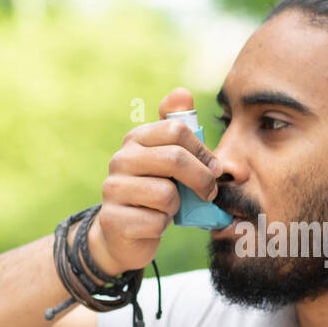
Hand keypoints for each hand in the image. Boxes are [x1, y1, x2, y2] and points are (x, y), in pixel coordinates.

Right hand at [85, 87, 223, 274]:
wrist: (123, 233)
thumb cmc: (155, 192)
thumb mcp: (169, 160)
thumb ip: (177, 128)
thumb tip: (182, 93)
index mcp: (136, 139)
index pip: (177, 130)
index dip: (203, 151)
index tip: (214, 168)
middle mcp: (120, 159)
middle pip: (174, 158)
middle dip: (201, 179)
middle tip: (209, 193)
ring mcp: (113, 189)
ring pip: (166, 194)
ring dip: (177, 207)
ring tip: (169, 208)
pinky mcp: (113, 219)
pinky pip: (156, 221)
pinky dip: (163, 227)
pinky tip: (153, 224)